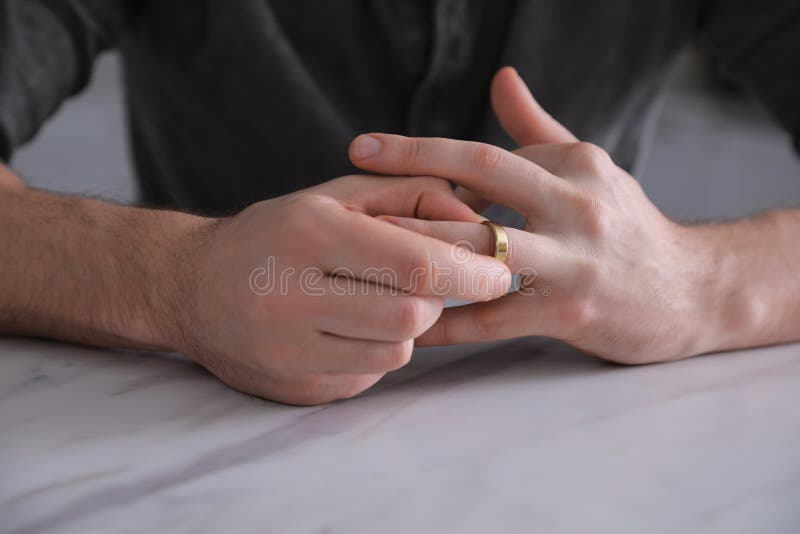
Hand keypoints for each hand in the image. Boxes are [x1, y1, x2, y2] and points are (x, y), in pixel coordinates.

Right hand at [170, 175, 510, 404]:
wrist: (191, 287)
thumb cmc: (277, 232)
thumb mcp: (336, 196)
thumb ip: (411, 194)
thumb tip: (479, 216)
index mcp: (308, 234)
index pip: (416, 266)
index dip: (470, 272)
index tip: (497, 271)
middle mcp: (291, 296)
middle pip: (412, 315)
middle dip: (436, 300)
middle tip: (428, 283)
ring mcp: (289, 351)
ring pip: (396, 352)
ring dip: (404, 326)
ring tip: (373, 300)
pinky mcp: (294, 389)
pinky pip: (368, 377)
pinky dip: (375, 352)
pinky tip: (345, 329)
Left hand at [347, 68, 714, 363]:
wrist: (694, 291)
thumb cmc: (627, 225)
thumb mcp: (589, 168)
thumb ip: (538, 126)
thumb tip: (500, 75)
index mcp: (574, 164)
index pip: (484, 153)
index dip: (422, 152)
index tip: (366, 150)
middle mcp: (576, 203)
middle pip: (483, 179)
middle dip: (412, 174)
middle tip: (352, 178)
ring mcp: (575, 259)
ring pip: (483, 248)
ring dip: (421, 246)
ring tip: (365, 249)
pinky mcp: (572, 312)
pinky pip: (493, 318)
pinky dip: (448, 324)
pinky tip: (410, 326)